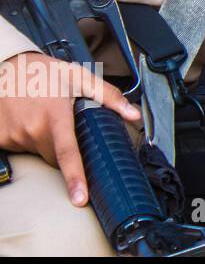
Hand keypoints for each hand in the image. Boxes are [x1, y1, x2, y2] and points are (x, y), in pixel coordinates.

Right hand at [0, 52, 138, 204]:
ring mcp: (13, 135)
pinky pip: (19, 146)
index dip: (75, 177)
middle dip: (63, 146)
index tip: (80, 198)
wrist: (5, 65)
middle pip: (54, 156)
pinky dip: (25, 137)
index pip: (67, 153)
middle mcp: (32, 129)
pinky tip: (25, 118)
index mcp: (55, 116)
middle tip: (61, 121)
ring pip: (37, 151)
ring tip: (41, 113)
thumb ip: (109, 96)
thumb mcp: (79, 77)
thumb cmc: (44, 71)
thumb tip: (134, 114)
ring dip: (43, 139)